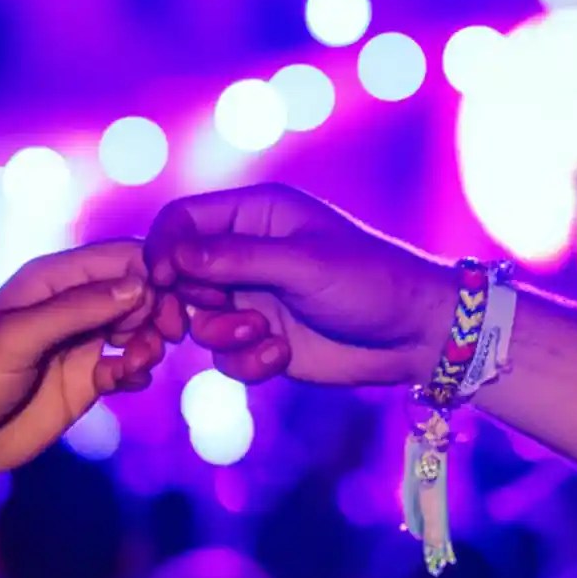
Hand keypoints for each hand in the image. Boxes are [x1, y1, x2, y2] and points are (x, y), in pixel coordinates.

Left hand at [0, 240, 178, 491]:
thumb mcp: (17, 337)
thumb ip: (77, 310)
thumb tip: (138, 286)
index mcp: (53, 279)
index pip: (120, 257)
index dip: (152, 271)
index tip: (171, 297)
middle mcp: (72, 306)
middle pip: (138, 292)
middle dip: (159, 309)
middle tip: (166, 337)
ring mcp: (79, 345)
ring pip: (138, 329)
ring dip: (151, 343)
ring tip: (137, 364)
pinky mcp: (84, 383)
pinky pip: (128, 367)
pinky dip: (138, 372)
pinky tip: (127, 383)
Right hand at [145, 183, 456, 385]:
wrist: (415, 335)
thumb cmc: (370, 282)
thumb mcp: (302, 264)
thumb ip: (235, 259)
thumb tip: (173, 255)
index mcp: (255, 216)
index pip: (181, 220)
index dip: (162, 249)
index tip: (161, 282)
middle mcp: (245, 254)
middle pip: (178, 274)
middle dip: (185, 301)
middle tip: (197, 317)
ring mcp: (251, 299)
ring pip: (197, 320)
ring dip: (221, 334)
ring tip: (260, 336)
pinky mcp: (260, 339)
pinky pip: (223, 356)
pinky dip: (245, 361)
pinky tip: (279, 356)